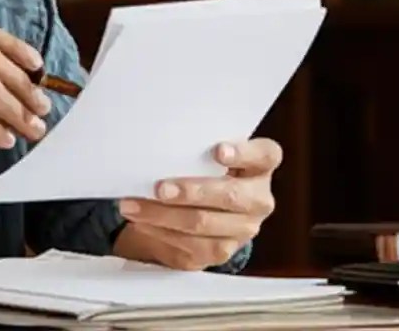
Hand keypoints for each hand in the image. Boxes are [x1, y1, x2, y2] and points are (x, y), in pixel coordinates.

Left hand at [116, 138, 281, 270]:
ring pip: (204, 224)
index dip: (243, 153)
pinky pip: (192, 245)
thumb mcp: (205, 157)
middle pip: (230, 196)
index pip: (265, 155)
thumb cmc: (203, 172)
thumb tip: (157, 147)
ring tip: (133, 207)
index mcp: (260, 167)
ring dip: (163, 215)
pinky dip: (161, 232)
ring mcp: (244, 228)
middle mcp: (258, 199)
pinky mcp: (223, 251)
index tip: (218, 151)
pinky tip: (142, 223)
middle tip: (160, 188)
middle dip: (191, 192)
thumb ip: (195, 151)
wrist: (204, 211)